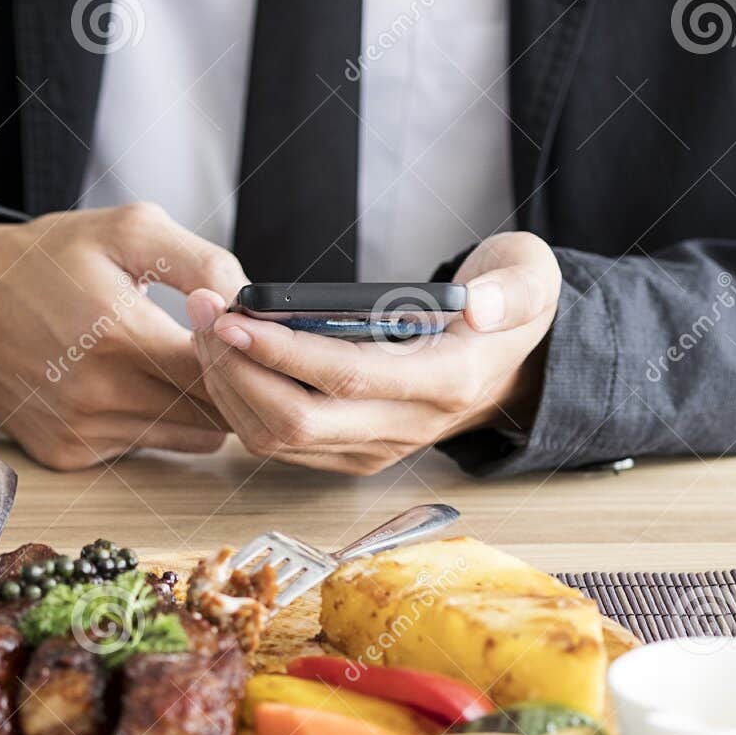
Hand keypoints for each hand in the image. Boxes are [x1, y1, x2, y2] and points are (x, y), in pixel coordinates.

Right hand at [0, 204, 247, 469]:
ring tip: (183, 365)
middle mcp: (99, 394)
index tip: (252, 337)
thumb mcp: (128, 231)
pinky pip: (146, 447)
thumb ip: (202, 262)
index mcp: (119, 334)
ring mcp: (81, 430)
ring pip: (188, 438)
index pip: (223, 372)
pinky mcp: (68, 454)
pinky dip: (156, 422)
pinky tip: (135, 385)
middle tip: (231, 355)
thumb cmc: (46, 260)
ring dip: (198, 408)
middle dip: (233, 386)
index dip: (249, 356)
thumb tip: (251, 303)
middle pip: (214, 413)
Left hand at [189, 232, 558, 474]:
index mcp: (447, 382)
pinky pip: (278, 443)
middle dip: (236, 369)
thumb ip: (510, 291)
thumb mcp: (532, 280)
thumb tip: (476, 306)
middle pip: (297, 422)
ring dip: (228, 385)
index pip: (347, 376)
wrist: (512, 368)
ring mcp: (375, 449)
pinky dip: (239, 401)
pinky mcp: (350, 455)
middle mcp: (407, 427)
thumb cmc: (510, 309)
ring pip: (277, 440)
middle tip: (202, 313)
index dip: (284, 351)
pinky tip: (223, 355)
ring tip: (204, 325)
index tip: (234, 316)